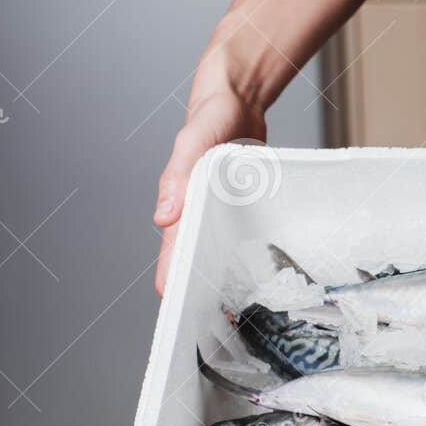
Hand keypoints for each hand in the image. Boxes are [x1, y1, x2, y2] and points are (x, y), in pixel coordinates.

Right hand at [153, 88, 265, 295]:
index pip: (174, 252)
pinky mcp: (243, 205)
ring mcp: (220, 209)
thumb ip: (178, 176)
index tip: (176, 310)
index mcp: (182, 204)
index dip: (174, 281)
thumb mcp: (192, 143)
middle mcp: (199, 211)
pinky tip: (261, 275)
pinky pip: (243, 234)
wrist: (236, 100)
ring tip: (238, 312)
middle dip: (200, 289)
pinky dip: (247, 254)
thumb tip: (164, 217)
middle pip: (197, 258)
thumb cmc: (209, 117)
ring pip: (220, 250)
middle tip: (214, 325)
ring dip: (226, 277)